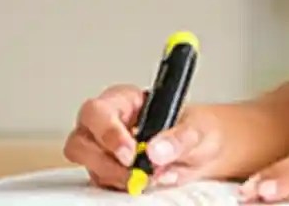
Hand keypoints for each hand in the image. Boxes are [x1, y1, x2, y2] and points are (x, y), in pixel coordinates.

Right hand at [62, 84, 226, 190]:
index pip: (98, 112)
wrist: (207, 150)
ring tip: (145, 178)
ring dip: (113, 177)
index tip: (130, 152)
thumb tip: (156, 150)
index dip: (108, 133)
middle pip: (81, 141)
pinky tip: (142, 183)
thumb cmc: (197, 128)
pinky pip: (102, 183)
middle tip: (134, 172)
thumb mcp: (196, 129)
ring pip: (88, 165)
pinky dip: (119, 186)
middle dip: (104, 161)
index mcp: (123, 101)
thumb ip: (178, 138)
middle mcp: (108, 124)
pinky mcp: (111, 172)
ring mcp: (105, 150)